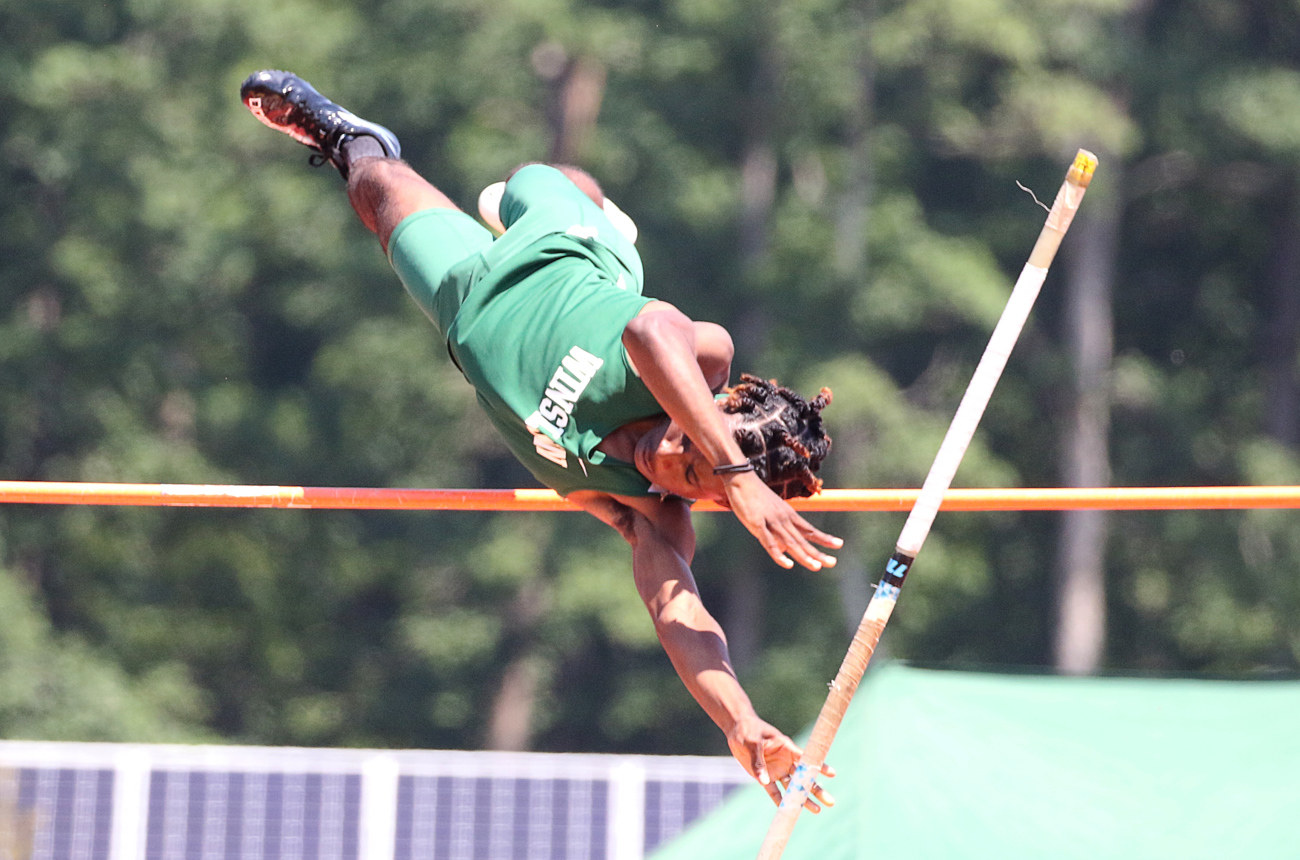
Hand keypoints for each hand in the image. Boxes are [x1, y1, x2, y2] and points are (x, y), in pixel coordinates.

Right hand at [721, 472, 841, 569]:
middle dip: (818, 552)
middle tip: (833, 563)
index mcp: (788, 515)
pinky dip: (779, 555)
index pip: (809, 529)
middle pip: (803, 539)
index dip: (824, 538)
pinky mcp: (757, 525)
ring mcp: (771, 522)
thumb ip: (780, 530)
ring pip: (791, 543)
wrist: (741, 479)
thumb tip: (787, 549)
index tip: (839, 544)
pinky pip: (769, 543)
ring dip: (804, 556)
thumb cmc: (755, 495)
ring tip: (817, 567)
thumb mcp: (771, 512)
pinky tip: (788, 564)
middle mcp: (784, 519)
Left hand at [726, 715, 835, 813]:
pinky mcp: (765, 777)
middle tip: (830, 801)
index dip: (819, 766)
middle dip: (816, 788)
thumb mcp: (753, 742)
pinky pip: (774, 792)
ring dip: (803, 798)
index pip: (805, 758)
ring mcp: (777, 770)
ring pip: (792, 787)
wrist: (737, 730)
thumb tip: (765, 781)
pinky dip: (780, 801)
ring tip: (817, 810)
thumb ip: (759, 762)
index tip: (832, 773)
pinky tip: (789, 811)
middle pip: (804, 777)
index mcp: (786, 747)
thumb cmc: (748, 730)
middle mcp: (785, 760)